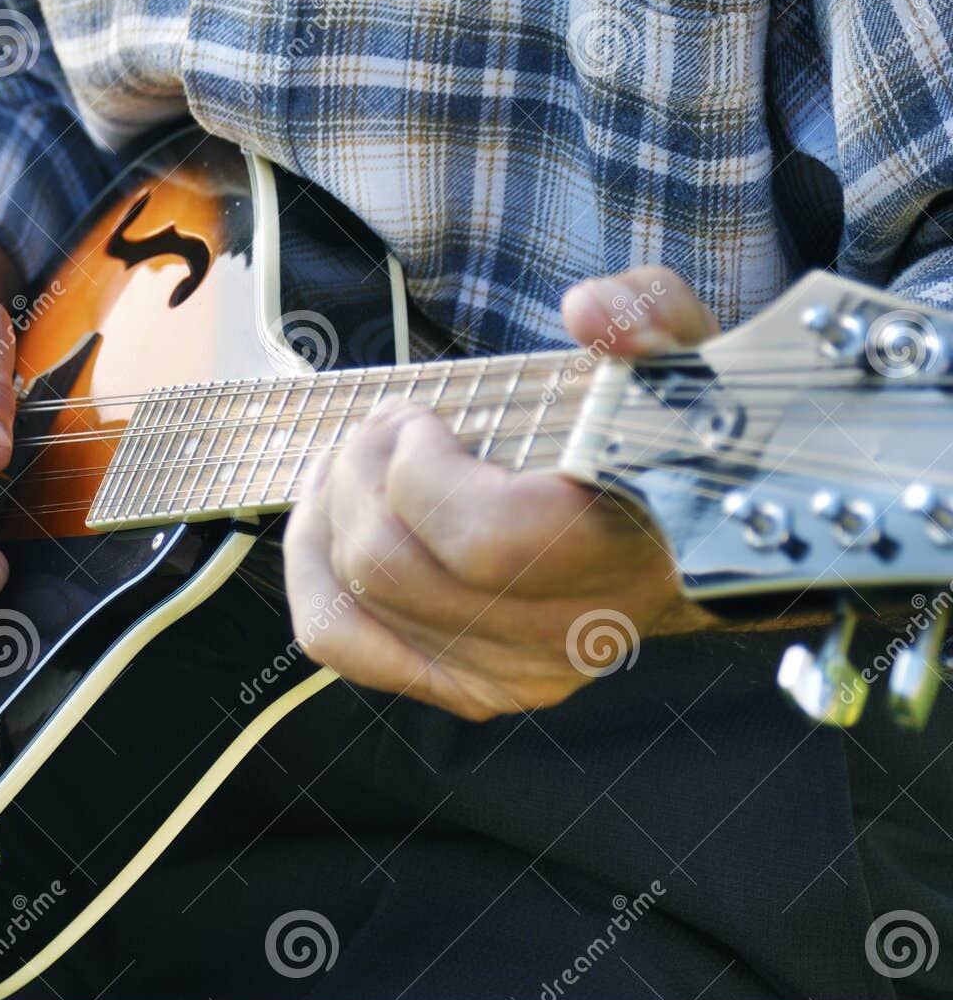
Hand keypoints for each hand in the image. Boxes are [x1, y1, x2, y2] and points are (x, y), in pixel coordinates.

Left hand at [282, 266, 720, 719]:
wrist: (686, 544)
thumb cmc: (665, 447)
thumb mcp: (680, 362)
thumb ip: (649, 318)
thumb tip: (590, 312)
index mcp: (619, 556)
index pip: (481, 540)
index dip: (418, 470)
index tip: (423, 419)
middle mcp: (561, 635)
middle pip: (393, 568)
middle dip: (358, 474)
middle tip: (381, 425)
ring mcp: (509, 673)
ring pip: (356, 601)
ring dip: (329, 514)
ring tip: (353, 459)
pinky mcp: (466, 687)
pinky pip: (342, 642)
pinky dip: (313, 574)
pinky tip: (327, 518)